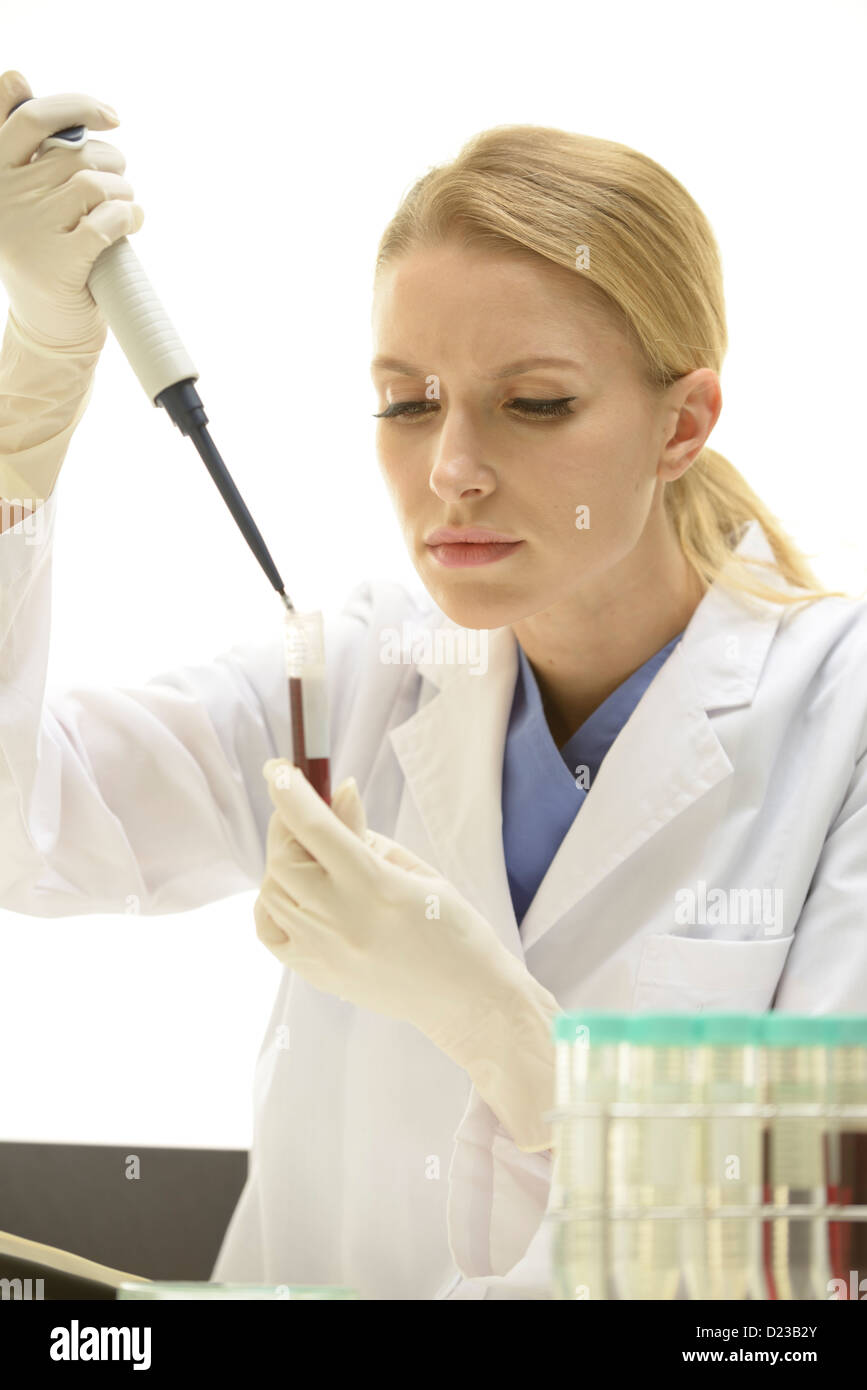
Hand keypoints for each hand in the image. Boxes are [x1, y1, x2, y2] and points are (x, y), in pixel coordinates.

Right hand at [0, 70, 143, 350]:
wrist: (47, 329)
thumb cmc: (42, 254)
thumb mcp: (20, 195)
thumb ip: (21, 145)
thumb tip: (18, 77)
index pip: (31, 118)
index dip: (75, 107)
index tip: (110, 116)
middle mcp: (4, 197)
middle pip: (74, 153)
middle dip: (112, 161)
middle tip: (122, 179)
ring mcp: (30, 229)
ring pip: (93, 184)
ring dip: (124, 190)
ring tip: (127, 204)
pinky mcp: (57, 261)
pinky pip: (105, 222)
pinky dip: (127, 217)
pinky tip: (131, 223)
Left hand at [255, 759, 558, 1150]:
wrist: (465, 1000)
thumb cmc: (452, 927)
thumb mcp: (416, 869)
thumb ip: (366, 833)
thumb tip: (335, 793)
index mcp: (375, 887)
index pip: (316, 828)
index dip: (291, 793)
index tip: (278, 769)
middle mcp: (341, 920)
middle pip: (284, 859)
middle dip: (287, 827)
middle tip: (307, 814)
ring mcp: (322, 951)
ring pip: (272, 890)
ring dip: (284, 862)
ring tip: (316, 857)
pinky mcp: (314, 973)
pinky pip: (269, 928)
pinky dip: (274, 901)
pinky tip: (300, 893)